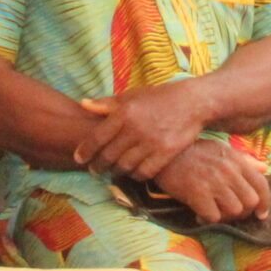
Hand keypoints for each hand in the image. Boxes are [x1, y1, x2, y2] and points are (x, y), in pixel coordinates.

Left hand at [73, 81, 207, 178]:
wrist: (192, 103)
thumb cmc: (158, 98)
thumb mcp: (132, 96)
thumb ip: (107, 104)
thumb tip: (83, 105)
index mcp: (124, 112)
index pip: (97, 137)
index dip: (85, 151)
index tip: (79, 158)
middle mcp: (135, 128)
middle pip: (109, 156)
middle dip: (98, 166)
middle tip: (95, 170)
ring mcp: (151, 142)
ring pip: (125, 166)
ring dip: (116, 172)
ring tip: (113, 171)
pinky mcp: (166, 153)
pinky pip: (144, 172)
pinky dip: (135, 175)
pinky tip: (133, 173)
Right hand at [155, 141, 270, 224]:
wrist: (163, 153)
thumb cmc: (191, 152)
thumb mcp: (220, 149)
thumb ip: (244, 160)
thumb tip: (265, 168)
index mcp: (235, 160)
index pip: (262, 184)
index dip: (265, 202)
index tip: (261, 214)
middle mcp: (228, 170)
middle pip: (251, 202)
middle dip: (243, 212)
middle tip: (229, 213)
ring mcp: (213, 182)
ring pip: (234, 211)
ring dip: (224, 216)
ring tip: (213, 212)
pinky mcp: (197, 193)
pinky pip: (213, 217)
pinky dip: (206, 219)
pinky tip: (198, 213)